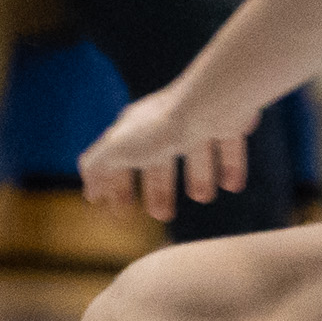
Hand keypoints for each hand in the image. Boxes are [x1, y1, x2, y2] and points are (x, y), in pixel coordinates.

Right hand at [78, 82, 258, 223]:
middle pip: (158, 160)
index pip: (119, 159)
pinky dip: (230, 166)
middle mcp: (164, 122)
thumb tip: (89, 189)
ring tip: (202, 198)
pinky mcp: (228, 121)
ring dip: (197, 177)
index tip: (120, 211)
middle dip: (157, 189)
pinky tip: (232, 185)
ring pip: (195, 153)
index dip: (116, 184)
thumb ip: (98, 166)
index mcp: (134, 128)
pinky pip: (228, 145)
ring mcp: (197, 120)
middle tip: (161, 216)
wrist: (211, 104)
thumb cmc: (162, 128)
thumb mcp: (118, 150)